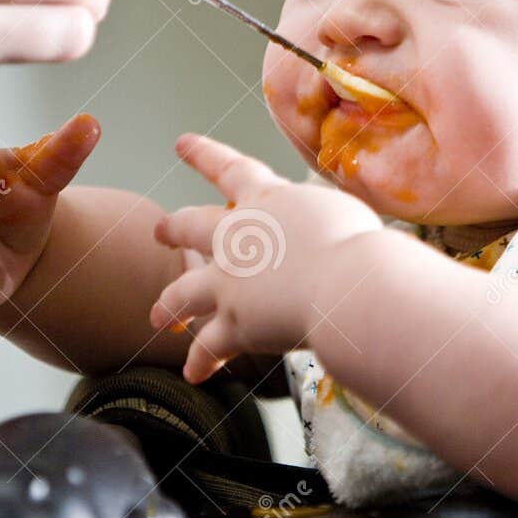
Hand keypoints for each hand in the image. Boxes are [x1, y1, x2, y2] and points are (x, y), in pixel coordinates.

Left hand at [150, 132, 384, 382]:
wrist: (349, 286)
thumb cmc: (359, 246)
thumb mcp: (339, 212)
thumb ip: (318, 218)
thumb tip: (324, 228)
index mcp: (268, 199)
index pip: (230, 168)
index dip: (204, 155)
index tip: (181, 144)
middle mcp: (238, 236)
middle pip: (192, 227)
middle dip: (174, 229)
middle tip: (159, 230)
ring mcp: (229, 281)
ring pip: (184, 293)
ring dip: (169, 305)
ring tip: (158, 317)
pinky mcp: (234, 323)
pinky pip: (208, 346)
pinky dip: (200, 361)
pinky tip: (194, 373)